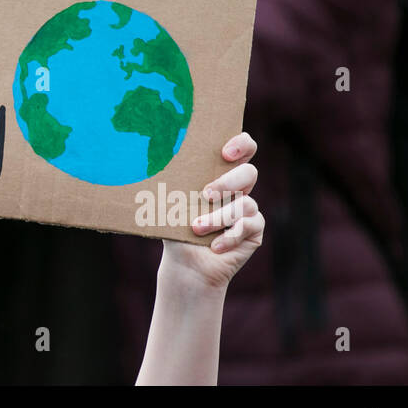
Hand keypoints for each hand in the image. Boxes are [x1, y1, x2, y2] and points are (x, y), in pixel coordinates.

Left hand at [161, 132, 262, 291]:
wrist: (185, 263)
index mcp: (221, 173)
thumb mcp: (172, 200)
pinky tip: (215, 245)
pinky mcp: (254, 231)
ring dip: (218, 217)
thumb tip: (154, 153)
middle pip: (249, 172)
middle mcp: (238, 189)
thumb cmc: (176, 226)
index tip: (225, 153)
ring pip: (245, 203)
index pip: (243, 148)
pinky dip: (229, 236)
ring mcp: (249, 210)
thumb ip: (174, 179)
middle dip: (228, 182)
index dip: (241, 144)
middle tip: (206, 194)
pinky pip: (249, 226)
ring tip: (197, 228)